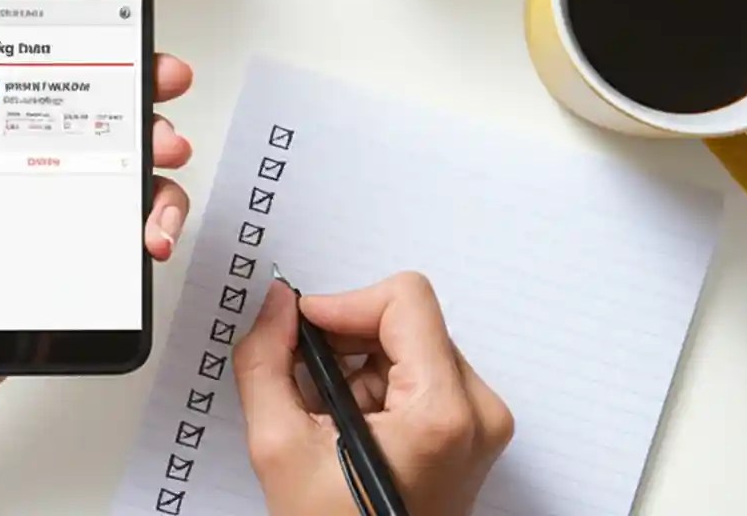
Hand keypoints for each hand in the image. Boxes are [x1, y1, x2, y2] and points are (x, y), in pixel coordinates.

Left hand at [0, 9, 194, 432]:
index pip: (45, 87)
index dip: (95, 62)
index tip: (133, 48)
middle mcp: (25, 174)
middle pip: (101, 125)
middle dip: (146, 108)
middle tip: (164, 107)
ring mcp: (53, 217)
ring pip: (127, 177)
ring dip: (159, 170)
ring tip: (165, 172)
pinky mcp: (74, 260)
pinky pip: (127, 232)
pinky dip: (153, 226)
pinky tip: (150, 237)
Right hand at [234, 273, 513, 515]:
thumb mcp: (280, 447)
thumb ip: (266, 362)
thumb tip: (276, 305)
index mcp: (443, 412)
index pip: (406, 300)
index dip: (344, 304)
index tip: (304, 327)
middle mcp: (478, 412)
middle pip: (408, 322)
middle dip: (346, 343)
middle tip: (306, 381)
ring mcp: (480, 423)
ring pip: (410, 345)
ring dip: (357, 368)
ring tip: (327, 420)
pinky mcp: (470, 430)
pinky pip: (420, 373)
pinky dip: (376, 387)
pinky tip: (349, 428)